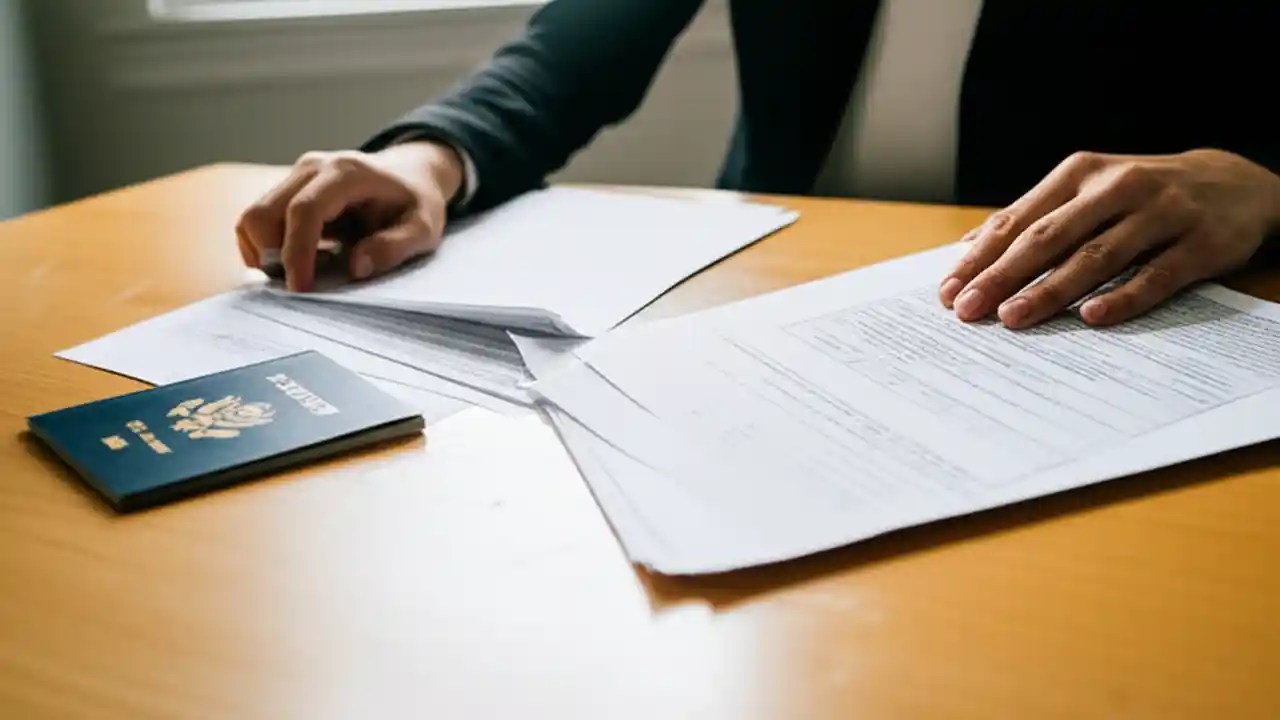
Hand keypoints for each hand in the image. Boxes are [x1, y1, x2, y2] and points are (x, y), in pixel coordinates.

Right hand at [236, 140, 463, 290]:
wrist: (410, 173)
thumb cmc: (417, 202)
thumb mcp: (424, 228)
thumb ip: (394, 247)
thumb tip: (357, 267)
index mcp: (347, 173)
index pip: (304, 211)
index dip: (297, 253)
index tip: (301, 289)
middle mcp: (313, 167)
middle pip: (263, 213)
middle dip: (274, 257)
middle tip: (304, 284)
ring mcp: (296, 175)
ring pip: (253, 217)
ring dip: (266, 253)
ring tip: (304, 271)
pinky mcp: (288, 187)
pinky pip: (259, 220)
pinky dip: (266, 247)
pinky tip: (299, 259)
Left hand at [938, 149, 1279, 327]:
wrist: (1234, 184)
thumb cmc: (1140, 195)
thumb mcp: (1086, 192)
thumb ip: (1033, 219)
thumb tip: (970, 250)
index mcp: (1080, 175)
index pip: (1019, 221)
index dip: (981, 258)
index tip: (949, 292)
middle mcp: (1117, 188)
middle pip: (1049, 238)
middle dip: (1002, 276)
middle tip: (968, 310)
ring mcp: (1160, 214)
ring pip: (1097, 257)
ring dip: (1051, 290)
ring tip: (1013, 318)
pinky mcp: (1199, 243)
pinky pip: (1156, 275)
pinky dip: (1123, 297)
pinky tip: (1092, 318)